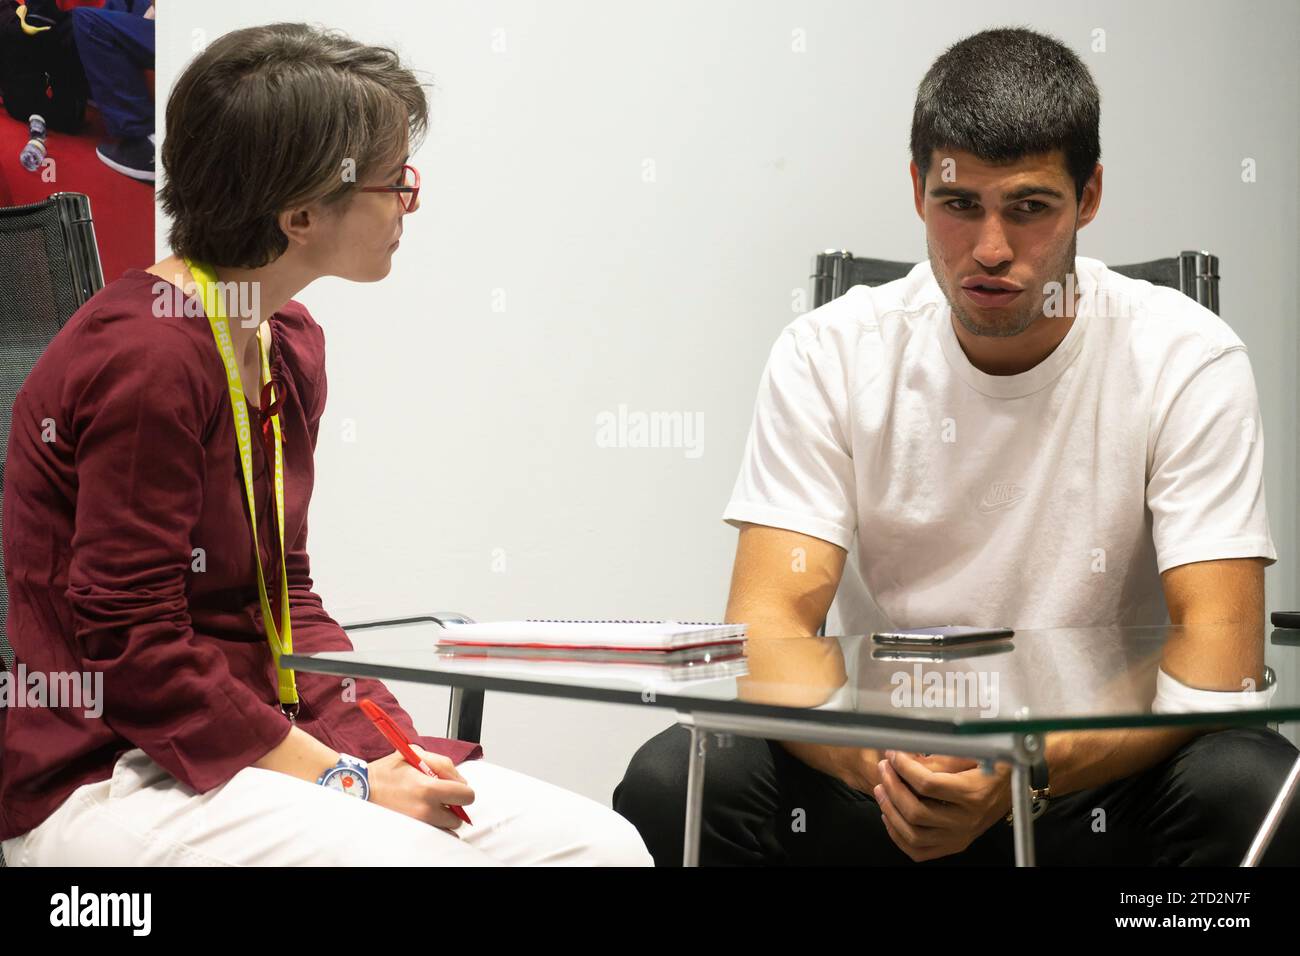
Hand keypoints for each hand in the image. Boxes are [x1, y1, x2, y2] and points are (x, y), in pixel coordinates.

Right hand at [366, 745, 474, 830]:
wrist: (363, 788)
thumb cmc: (388, 771)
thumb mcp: (417, 754)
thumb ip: (444, 765)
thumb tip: (460, 780)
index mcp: (428, 788)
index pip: (466, 796)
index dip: (464, 791)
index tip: (456, 789)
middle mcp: (425, 810)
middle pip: (458, 817)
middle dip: (454, 806)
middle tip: (441, 797)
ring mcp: (418, 824)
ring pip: (446, 828)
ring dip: (444, 817)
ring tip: (430, 804)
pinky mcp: (412, 832)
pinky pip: (434, 834)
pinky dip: (434, 826)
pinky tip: (425, 813)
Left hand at [872, 750, 1009, 861]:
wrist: (1010, 789)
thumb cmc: (990, 767)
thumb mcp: (970, 754)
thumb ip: (938, 757)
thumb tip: (905, 756)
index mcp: (973, 795)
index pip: (928, 784)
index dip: (904, 767)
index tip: (894, 754)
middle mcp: (966, 821)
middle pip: (916, 811)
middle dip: (893, 788)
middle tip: (884, 768)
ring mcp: (959, 837)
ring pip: (913, 835)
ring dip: (890, 811)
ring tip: (881, 789)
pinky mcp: (953, 846)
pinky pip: (919, 852)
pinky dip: (898, 836)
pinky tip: (889, 816)